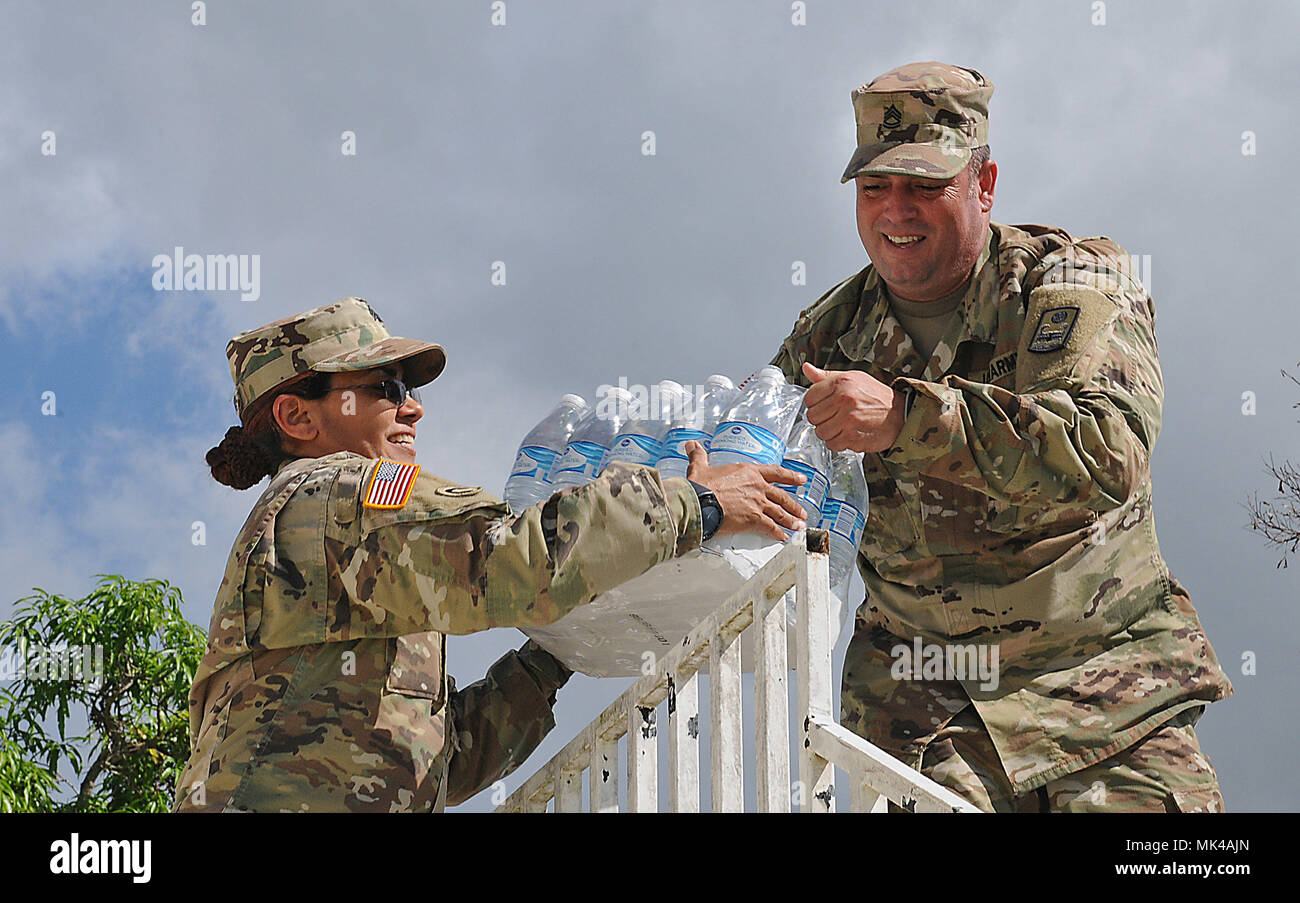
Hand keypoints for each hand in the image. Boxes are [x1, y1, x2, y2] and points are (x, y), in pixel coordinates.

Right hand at [684, 441, 807, 541]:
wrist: (700, 503)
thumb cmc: (700, 486)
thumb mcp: (700, 467)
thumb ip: (699, 456)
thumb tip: (692, 446)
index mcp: (748, 472)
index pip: (776, 472)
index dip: (790, 477)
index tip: (800, 480)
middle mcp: (757, 487)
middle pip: (782, 496)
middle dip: (794, 505)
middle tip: (801, 512)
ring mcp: (758, 503)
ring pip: (780, 512)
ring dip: (790, 520)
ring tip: (798, 526)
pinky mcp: (754, 519)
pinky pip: (770, 527)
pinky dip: (778, 533)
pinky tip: (783, 537)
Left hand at [802, 361, 906, 452]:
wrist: (900, 413)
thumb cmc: (876, 395)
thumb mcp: (853, 378)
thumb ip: (826, 376)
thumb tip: (806, 368)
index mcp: (840, 383)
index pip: (809, 398)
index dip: (815, 404)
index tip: (824, 406)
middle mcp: (843, 400)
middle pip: (812, 417)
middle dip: (821, 419)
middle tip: (834, 417)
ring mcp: (847, 419)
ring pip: (820, 432)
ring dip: (829, 432)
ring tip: (842, 426)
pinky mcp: (852, 437)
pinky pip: (832, 444)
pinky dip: (838, 443)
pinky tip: (848, 434)